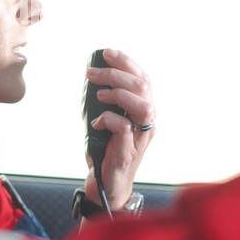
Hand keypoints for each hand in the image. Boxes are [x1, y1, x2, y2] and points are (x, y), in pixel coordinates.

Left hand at [83, 48, 155, 212]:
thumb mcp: (108, 120)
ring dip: (117, 93)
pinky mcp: (128, 151)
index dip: (127, 62)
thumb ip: (107, 102)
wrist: (106, 186)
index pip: (143, 78)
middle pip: (143, 86)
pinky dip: (107, 119)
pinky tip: (96, 122)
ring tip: (99, 94)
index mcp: (144, 111)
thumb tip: (92, 78)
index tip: (107, 53)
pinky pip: (123, 126)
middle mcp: (148, 122)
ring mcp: (140, 137)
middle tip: (92, 73)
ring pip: (141, 104)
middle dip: (116, 74)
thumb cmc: (106, 151)